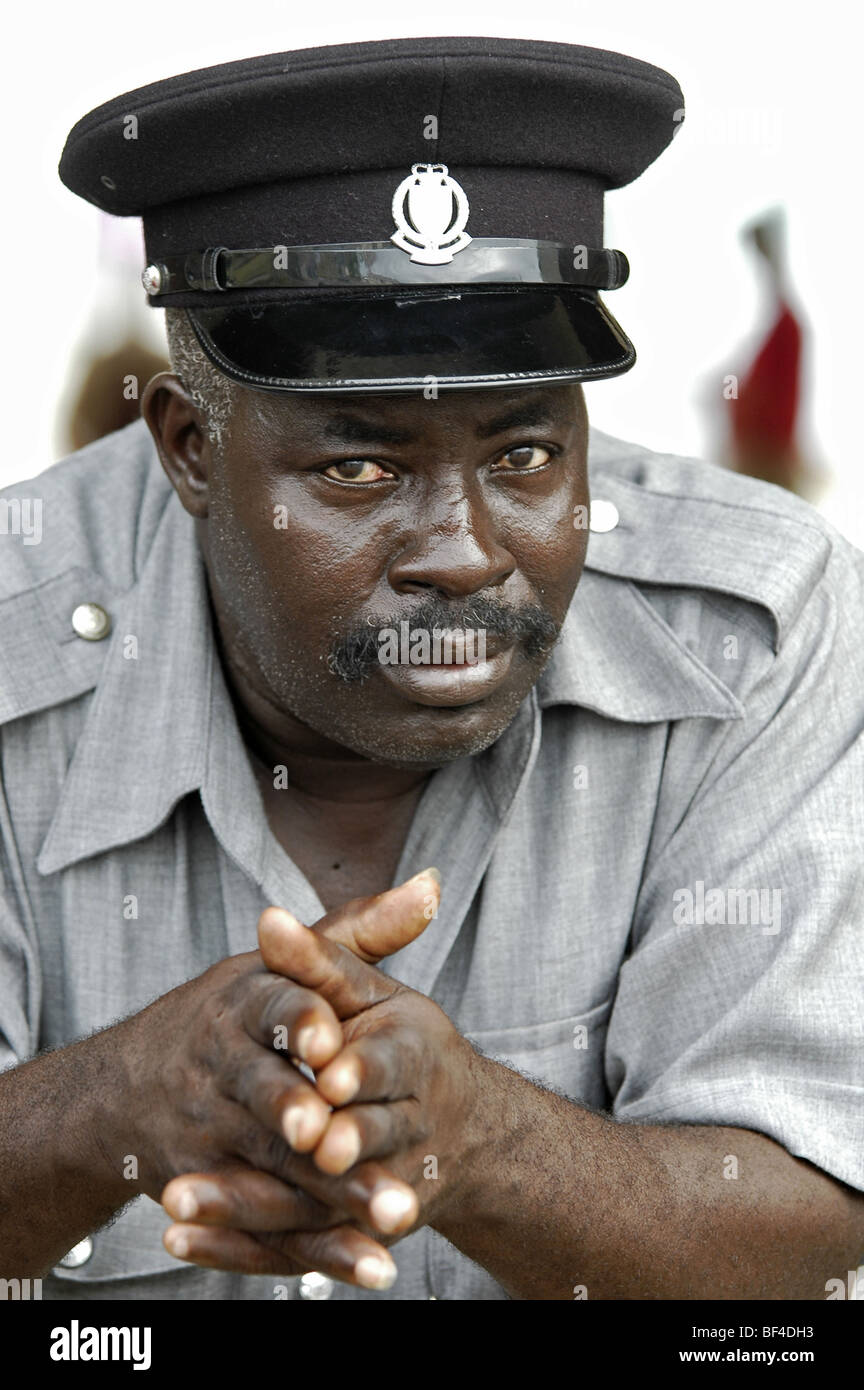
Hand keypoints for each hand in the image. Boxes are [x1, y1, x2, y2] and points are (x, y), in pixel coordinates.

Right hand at [109, 870, 438, 1288]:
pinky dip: (319, 1250)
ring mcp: (207, 1137)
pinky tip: (372, 1266)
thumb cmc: (229, 1016)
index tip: (329, 1039)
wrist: (126, 1090)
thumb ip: (358, 931)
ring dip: (328, 1197)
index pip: (269, 1009)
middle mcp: (216, 1069)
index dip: (299, 1024)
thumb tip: (432, 886)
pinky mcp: (211, 1192)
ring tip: (390, 1215)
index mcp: (240, 1005)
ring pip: (273, 1169)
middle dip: (304, 1120)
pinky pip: (269, 1225)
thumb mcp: (281, 965)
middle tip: (339, 1139)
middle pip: (267, 1097)